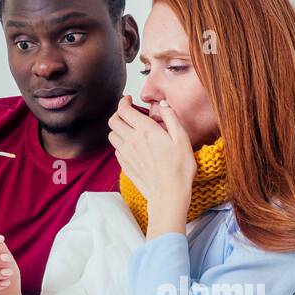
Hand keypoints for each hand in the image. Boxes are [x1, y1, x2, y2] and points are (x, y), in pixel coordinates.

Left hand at [108, 96, 195, 234]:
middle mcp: (132, 140)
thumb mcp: (182, 139)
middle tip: (127, 113)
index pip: (124, 109)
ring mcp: (126, 154)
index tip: (128, 99)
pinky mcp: (125, 166)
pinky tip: (130, 146)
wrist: (169, 195)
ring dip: (117, 129)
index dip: (123, 101)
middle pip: (113, 121)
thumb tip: (164, 104)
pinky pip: (116, 150)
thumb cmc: (179, 169)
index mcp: (145, 130)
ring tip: (128, 129)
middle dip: (118, 113)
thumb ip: (171, 118)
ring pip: (111, 135)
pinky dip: (120, 144)